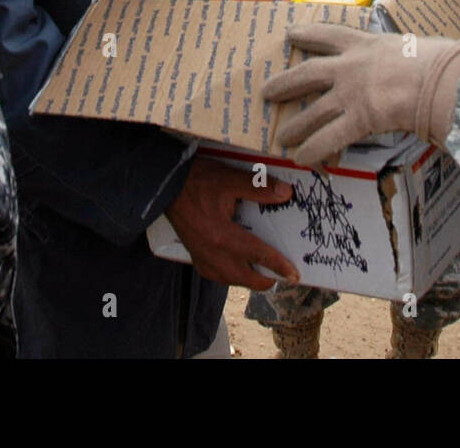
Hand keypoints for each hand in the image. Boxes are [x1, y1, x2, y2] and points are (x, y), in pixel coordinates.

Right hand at [165, 157, 298, 290]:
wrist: (165, 184)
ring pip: (228, 279)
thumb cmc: (197, 180)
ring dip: (246, 280)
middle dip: (263, 280)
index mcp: (222, 236)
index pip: (258, 255)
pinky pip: (214, 274)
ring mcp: (200, 256)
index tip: (295, 275)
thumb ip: (258, 187)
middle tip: (280, 276)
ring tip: (261, 273)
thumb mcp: (230, 178)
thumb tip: (285, 193)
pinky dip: (229, 276)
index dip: (278, 266)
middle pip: (243, 277)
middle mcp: (211, 252)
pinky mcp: (193, 254)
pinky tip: (235, 268)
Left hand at [261, 23, 459, 167]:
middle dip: (285, 84)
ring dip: (295, 126)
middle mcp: (351, 66)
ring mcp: (351, 92)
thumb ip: (398, 55)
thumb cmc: (437, 61)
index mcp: (366, 42)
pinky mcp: (358, 118)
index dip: (306, 34)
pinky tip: (301, 159)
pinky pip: (328, 138)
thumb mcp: (411, 46)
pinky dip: (313, 150)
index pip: (328, 34)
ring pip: (312, 111)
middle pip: (307, 73)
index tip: (290, 34)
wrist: (441, 79)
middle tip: (267, 92)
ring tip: (282, 137)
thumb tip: (409, 61)